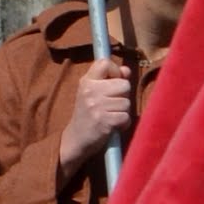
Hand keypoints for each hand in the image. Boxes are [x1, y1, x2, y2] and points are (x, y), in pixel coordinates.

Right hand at [59, 55, 131, 179]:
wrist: (76, 139)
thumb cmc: (88, 113)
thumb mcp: (94, 92)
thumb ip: (110, 79)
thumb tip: (126, 70)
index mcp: (86, 81)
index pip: (105, 63)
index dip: (115, 71)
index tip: (112, 82)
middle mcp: (90, 91)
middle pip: (124, 84)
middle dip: (122, 96)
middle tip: (111, 105)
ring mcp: (97, 107)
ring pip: (127, 102)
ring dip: (122, 111)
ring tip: (110, 116)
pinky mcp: (104, 122)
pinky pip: (126, 117)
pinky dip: (123, 124)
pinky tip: (113, 126)